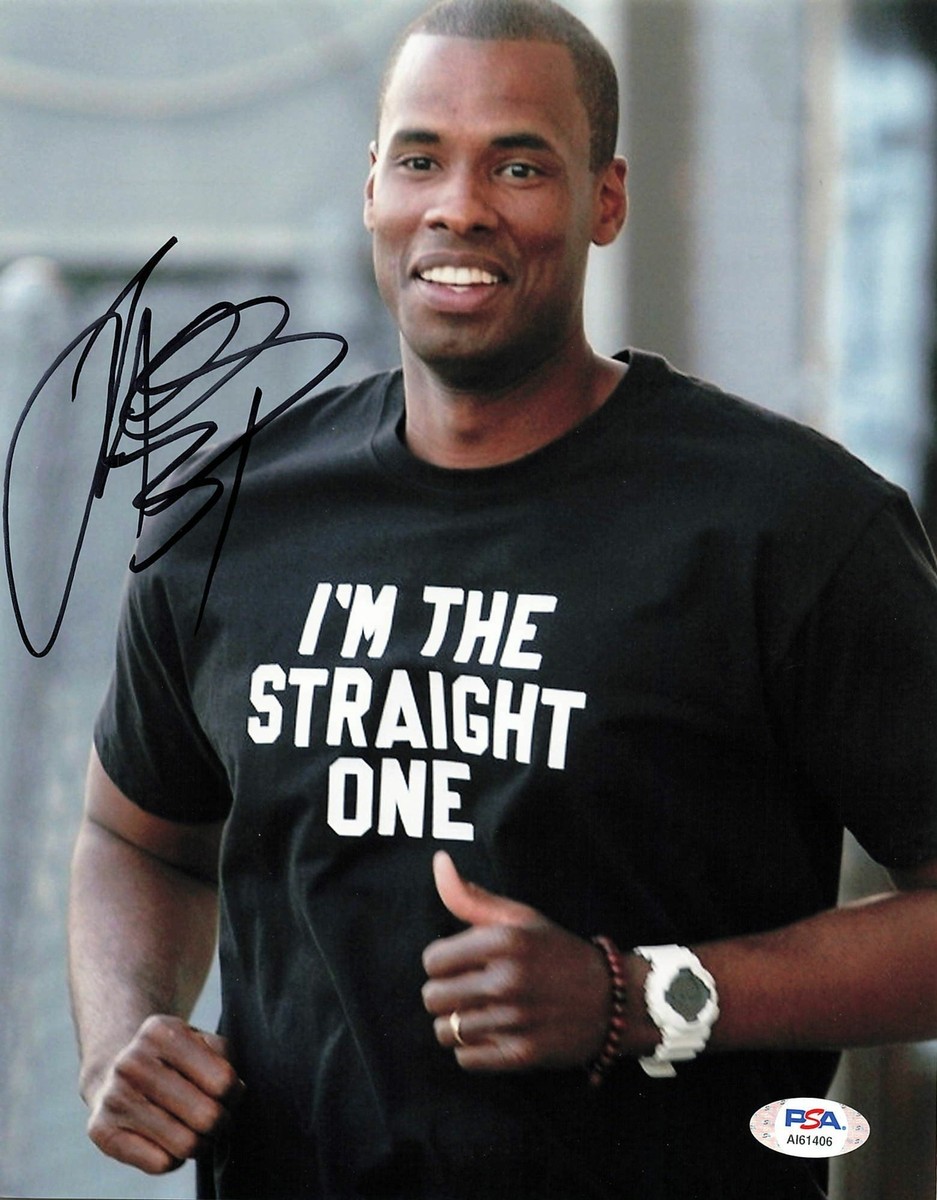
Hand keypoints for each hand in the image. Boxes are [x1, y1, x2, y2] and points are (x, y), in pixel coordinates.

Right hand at [85, 1015, 243, 1174]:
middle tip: (217, 1119)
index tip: (228, 1094)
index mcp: (161, 1032)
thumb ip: (224, 1056)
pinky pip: (161, 1163)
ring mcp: (113, 1097)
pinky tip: (167, 1141)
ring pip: (186, 1145)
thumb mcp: (200, 1041)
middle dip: (221, 1123)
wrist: (115, 1073)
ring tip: (196, 1131)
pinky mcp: (101, 1131)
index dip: (234, 1095)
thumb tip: (234, 1091)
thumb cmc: (173, 1060)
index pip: (223, 1081)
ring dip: (201, 1144)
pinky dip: (174, 1159)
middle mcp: (132, 1062)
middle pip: (207, 1116)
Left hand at [421, 851, 610, 1072]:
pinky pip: (466, 1059)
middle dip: (445, 994)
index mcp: (504, 940)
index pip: (432, 961)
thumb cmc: (556, 952)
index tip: (462, 964)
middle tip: (469, 990)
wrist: (611, 999)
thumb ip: (472, 896)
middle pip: (433, 997)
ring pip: (446, 1031)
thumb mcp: (520, 917)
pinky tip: (492, 1034)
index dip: (442, 962)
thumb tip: (439, 860)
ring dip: (457, 1024)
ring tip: (479, 1013)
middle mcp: (508, 980)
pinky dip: (473, 1050)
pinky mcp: (523, 1054)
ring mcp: (516, 1019)